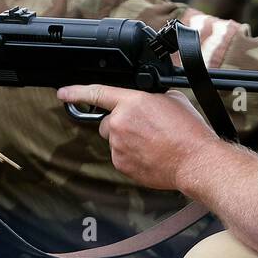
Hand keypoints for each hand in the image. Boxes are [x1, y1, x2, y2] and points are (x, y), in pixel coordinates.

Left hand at [55, 85, 221, 192]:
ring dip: (126, 140)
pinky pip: (120, 156)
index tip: (63, 93)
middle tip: (143, 129)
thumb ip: (149, 96)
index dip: (76, 92)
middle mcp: (120, 123)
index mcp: (132, 102)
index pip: (97, 93)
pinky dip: (131, 156)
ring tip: (152, 144)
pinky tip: (150, 155)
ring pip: (114, 140)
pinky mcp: (122, 164)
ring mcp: (119, 146)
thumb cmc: (188, 131)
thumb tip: (143, 98)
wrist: (195, 161)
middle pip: (106, 122)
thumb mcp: (171, 99)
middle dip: (119, 124)